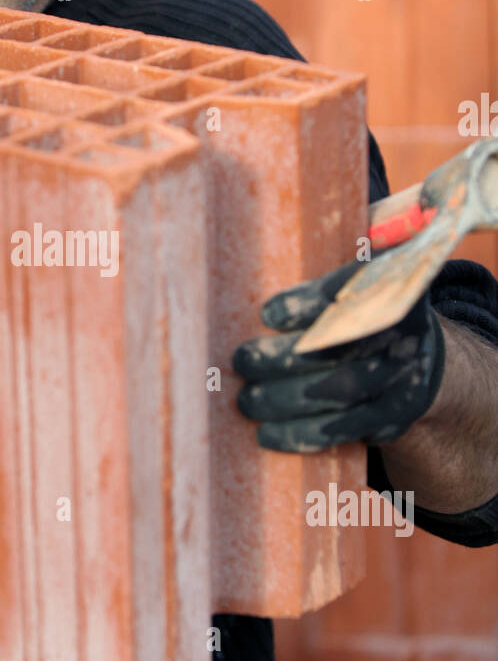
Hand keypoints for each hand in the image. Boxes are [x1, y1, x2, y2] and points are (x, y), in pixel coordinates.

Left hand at [232, 258, 446, 452]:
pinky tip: (269, 433)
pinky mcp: (398, 412)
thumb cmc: (360, 307)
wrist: (418, 355)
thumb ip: (321, 258)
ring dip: (285, 400)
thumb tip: (257, 227)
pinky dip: (305, 433)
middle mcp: (404, 328)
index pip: (349, 289)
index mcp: (390, 282)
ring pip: (340, 391)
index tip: (267, 314)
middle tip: (241, 361)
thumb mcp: (357, 274)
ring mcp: (405, 373)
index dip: (307, 304)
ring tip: (246, 400)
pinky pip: (348, 427)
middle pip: (338, 347)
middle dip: (281, 358)